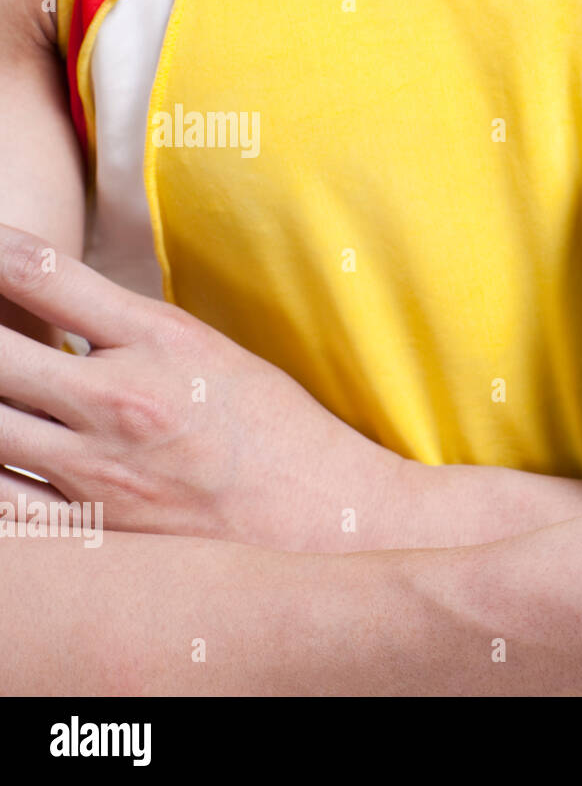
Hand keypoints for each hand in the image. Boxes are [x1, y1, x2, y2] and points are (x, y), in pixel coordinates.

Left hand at [0, 223, 404, 546]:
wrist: (326, 513)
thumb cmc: (274, 429)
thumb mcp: (211, 351)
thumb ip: (128, 327)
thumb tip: (49, 301)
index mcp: (160, 341)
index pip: (41, 274)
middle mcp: (122, 400)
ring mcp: (100, 470)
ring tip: (4, 394)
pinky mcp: (93, 530)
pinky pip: (1, 503)